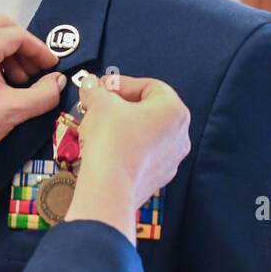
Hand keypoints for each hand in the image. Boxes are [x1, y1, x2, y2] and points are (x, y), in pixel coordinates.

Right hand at [65, 73, 190, 242]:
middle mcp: (179, 135)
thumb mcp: (99, 104)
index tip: (102, 86)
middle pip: (148, 109)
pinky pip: (142, 154)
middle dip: (120, 105)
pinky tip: (106, 148)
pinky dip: (126, 147)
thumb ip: (95, 89)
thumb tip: (91, 85)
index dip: (121, 83)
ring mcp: (170, 158)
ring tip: (99, 126)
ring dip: (123, 126)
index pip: (148, 86)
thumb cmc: (112, 143)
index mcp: (174, 110)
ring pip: (145, 133)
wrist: (109, 188)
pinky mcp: (157, 176)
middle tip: (98, 105)